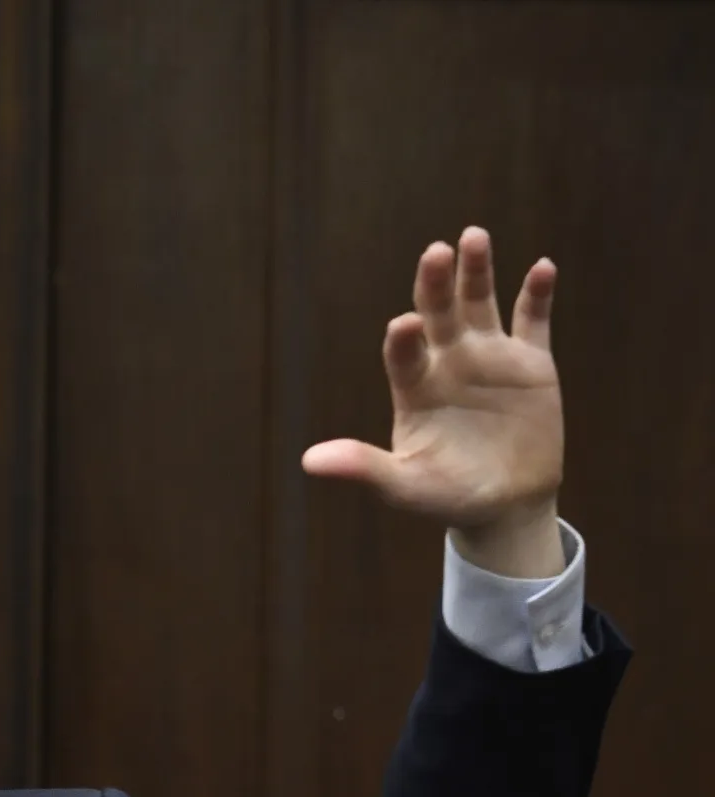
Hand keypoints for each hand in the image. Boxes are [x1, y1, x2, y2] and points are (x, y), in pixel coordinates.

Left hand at [302, 227, 565, 577]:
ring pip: (479, 304)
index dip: (403, 338)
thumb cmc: (445, 496)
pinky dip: (537, 295)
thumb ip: (363, 469)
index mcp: (413, 388)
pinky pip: (532, 321)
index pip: (402, 354)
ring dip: (477, 272)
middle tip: (435, 252)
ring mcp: (487, 358)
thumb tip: (309, 463)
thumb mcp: (403, 487)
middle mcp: (446, 363)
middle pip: (437, 314)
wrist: (503, 504)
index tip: (404, 322)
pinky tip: (541, 267)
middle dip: (435, 284)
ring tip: (473, 237)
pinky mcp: (529, 363)